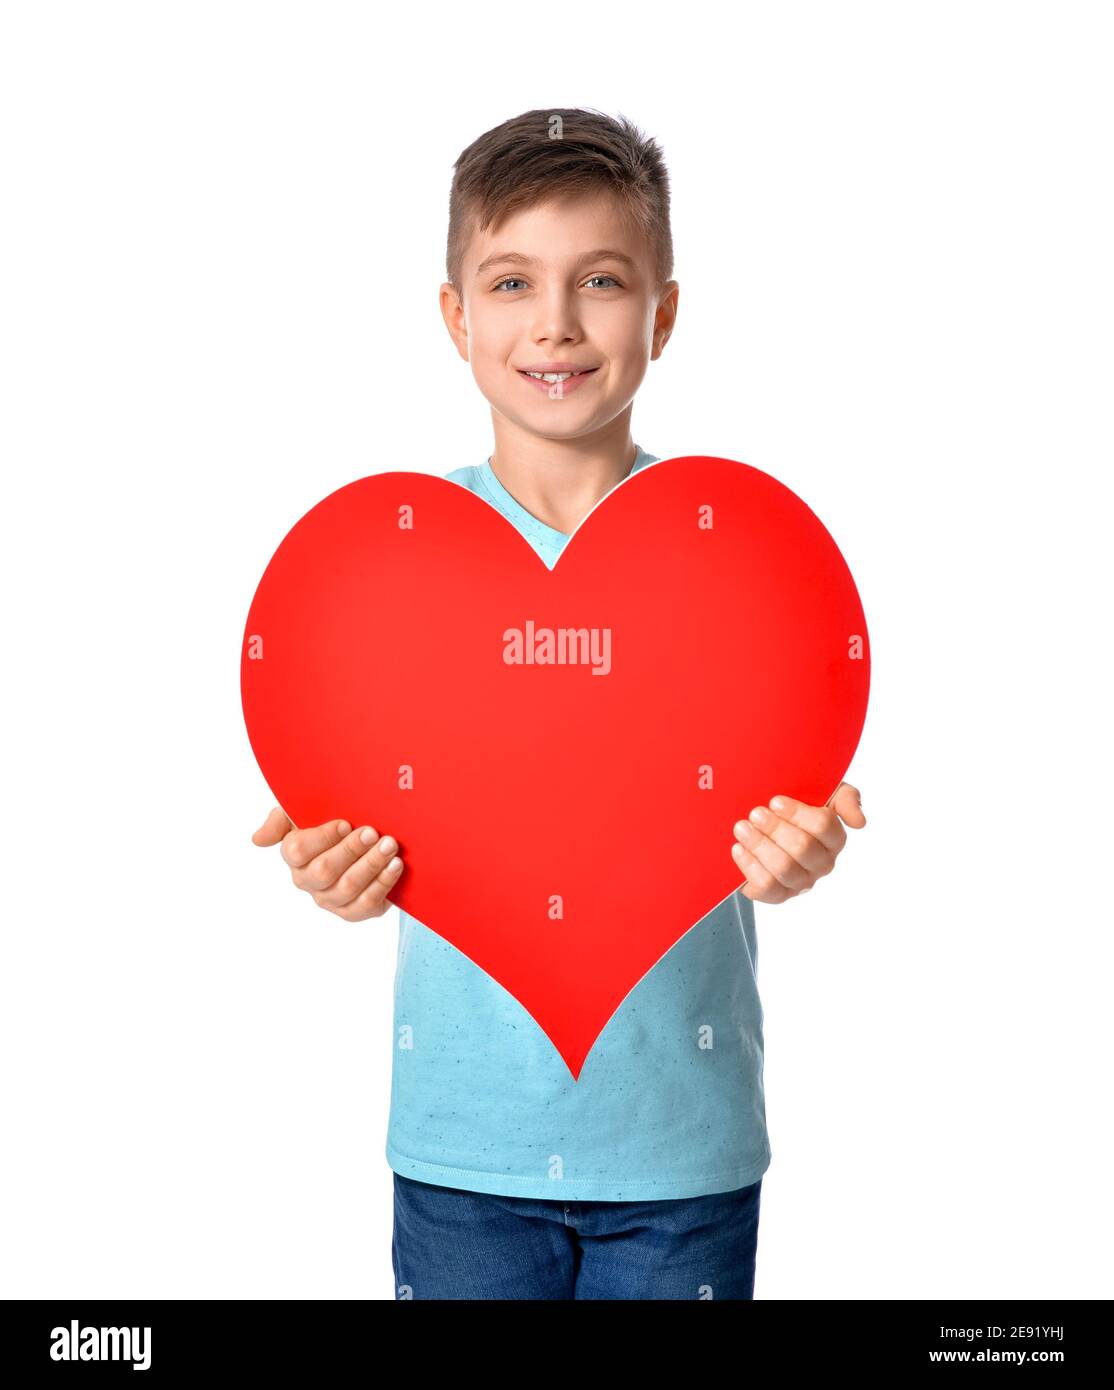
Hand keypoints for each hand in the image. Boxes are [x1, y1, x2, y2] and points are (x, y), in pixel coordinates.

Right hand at [252, 805, 404, 921]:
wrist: (365, 842)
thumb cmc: (332, 824)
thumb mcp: (305, 812)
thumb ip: (281, 819)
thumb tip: (258, 839)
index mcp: (294, 856)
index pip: (297, 851)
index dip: (322, 838)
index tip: (345, 823)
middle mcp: (309, 881)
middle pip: (324, 871)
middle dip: (350, 850)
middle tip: (372, 832)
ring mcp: (331, 899)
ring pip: (348, 887)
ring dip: (371, 864)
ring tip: (389, 845)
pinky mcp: (354, 911)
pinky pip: (367, 903)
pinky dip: (383, 883)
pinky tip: (395, 865)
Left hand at [730, 782, 865, 903]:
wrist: (764, 826)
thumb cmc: (797, 807)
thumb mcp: (823, 792)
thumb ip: (845, 798)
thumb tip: (859, 821)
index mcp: (834, 838)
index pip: (823, 825)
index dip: (798, 813)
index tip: (776, 801)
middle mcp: (822, 863)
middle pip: (802, 847)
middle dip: (775, 828)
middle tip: (755, 813)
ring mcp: (801, 882)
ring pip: (783, 868)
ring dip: (759, 845)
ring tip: (742, 828)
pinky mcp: (778, 895)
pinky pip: (766, 886)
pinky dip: (750, 866)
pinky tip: (739, 848)